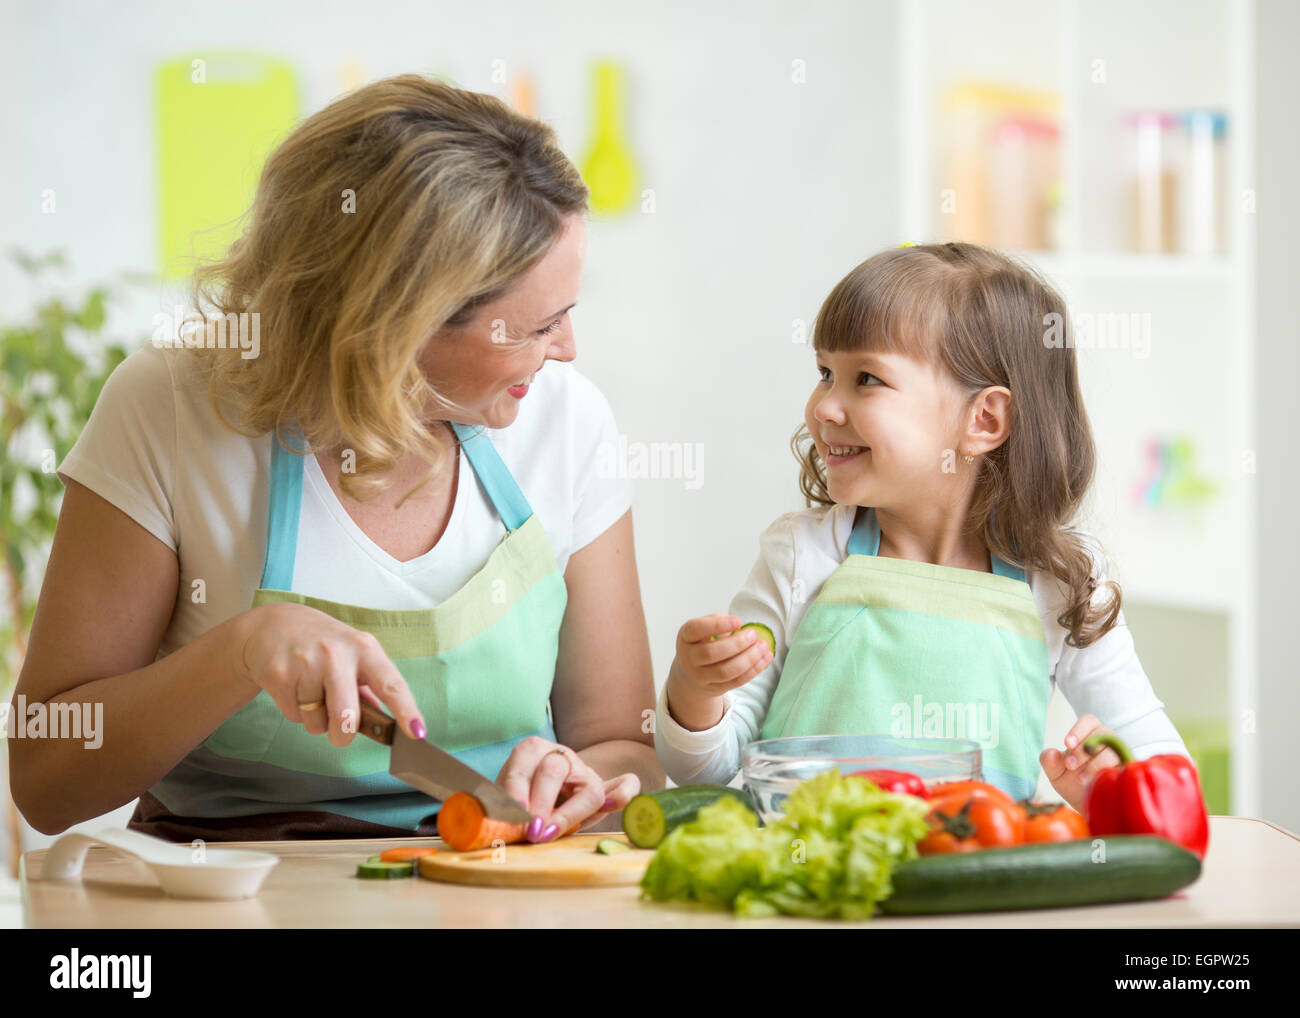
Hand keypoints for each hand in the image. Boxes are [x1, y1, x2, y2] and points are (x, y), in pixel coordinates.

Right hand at [236, 601, 425, 745]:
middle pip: (347, 717)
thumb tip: (385, 721)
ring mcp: (306, 663)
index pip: (391, 685)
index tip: (417, 733)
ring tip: (311, 692)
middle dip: (343, 735)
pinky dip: (295, 711)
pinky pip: (294, 716)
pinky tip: (294, 688)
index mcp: (365, 649)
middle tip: (340, 732)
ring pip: (316, 722)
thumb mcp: (353, 654)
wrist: (273, 625)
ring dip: (315, 720)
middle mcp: (337, 654)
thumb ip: (370, 687)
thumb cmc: (323, 643)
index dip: (407, 711)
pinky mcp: (279, 675)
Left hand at [496, 735, 639, 841]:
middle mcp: (561, 755)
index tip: (512, 816)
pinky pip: (626, 785)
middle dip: (540, 803)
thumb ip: (504, 805)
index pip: (525, 765)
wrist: (546, 793)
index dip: (517, 791)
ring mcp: (586, 772)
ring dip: (568, 815)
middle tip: (530, 830)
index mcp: (531, 750)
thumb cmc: (521, 798)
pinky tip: (615, 806)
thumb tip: (493, 821)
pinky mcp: (605, 789)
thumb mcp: (506, 797)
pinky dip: (624, 794)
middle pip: (554, 770)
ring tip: (548, 834)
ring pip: (589, 788)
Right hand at [667, 613, 772, 702]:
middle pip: (711, 653)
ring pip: (726, 671)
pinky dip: (754, 670)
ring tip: (763, 647)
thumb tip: (743, 629)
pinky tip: (765, 658)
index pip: (696, 629)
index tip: (738, 621)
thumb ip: (720, 623)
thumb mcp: (704, 629)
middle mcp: (688, 658)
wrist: (691, 673)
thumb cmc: (703, 643)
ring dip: (749, 659)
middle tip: (753, 635)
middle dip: (737, 644)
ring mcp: (699, 677)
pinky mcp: (714, 689)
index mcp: (685, 637)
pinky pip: (736, 681)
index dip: (717, 625)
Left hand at [1039, 714, 1121, 812]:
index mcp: (1091, 736)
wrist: (1088, 806)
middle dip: (1083, 749)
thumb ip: (1048, 761)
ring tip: (1080, 780)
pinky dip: (1110, 774)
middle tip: (1069, 765)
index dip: (1078, 730)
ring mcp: (1121, 757)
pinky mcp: (1130, 773)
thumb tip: (1052, 754)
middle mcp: (1109, 743)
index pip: (1089, 721)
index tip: (1066, 744)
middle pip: (1103, 733)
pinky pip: (1127, 767)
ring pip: (1114, 751)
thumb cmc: (1072, 782)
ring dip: (1095, 763)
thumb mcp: (1055, 773)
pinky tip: (1098, 783)